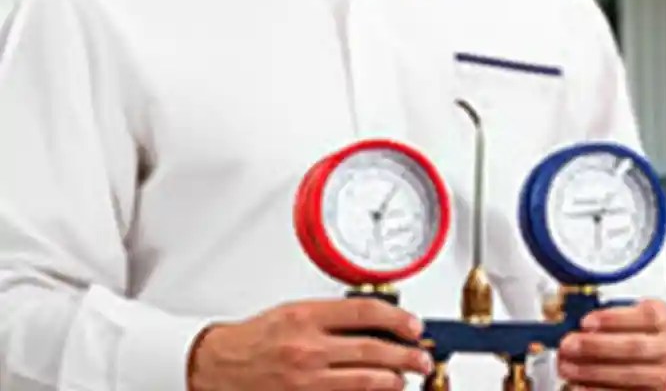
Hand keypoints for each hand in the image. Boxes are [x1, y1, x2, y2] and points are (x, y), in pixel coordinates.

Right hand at [186, 298, 432, 390]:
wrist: (216, 365)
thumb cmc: (255, 338)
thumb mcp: (293, 312)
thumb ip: (333, 317)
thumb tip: (377, 322)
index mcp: (306, 317)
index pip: (366, 313)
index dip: (399, 320)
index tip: (414, 326)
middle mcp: (307, 348)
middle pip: (373, 350)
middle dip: (407, 355)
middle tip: (422, 358)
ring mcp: (305, 380)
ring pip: (366, 380)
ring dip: (394, 380)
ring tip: (405, 378)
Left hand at [557, 299, 665, 389]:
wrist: (630, 361)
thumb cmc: (617, 334)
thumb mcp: (610, 318)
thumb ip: (594, 317)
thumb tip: (560, 314)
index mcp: (661, 318)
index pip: (646, 315)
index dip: (614, 318)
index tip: (585, 322)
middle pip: (635, 346)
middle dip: (597, 346)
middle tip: (568, 345)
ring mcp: (662, 374)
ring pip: (631, 374)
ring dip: (593, 371)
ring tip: (567, 367)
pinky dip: (597, 390)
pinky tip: (578, 386)